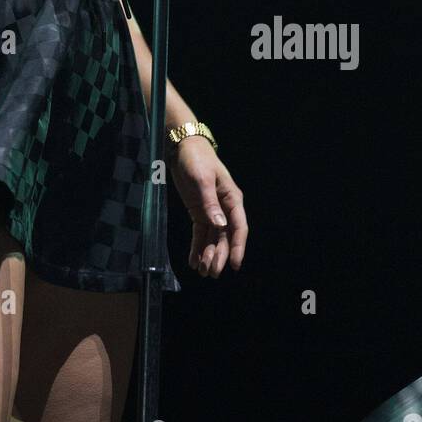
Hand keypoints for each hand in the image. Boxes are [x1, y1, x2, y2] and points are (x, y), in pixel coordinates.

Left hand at [167, 138, 247, 277]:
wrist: (183, 148)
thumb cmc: (197, 159)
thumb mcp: (203, 179)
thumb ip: (210, 202)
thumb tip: (220, 225)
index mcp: (232, 199)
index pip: (238, 227)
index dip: (237, 247)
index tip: (234, 264)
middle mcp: (224, 208)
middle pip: (225, 237)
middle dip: (219, 255)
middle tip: (212, 273)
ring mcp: (211, 211)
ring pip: (213, 238)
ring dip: (208, 254)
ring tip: (202, 271)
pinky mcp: (198, 212)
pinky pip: (200, 233)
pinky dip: (197, 247)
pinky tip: (193, 261)